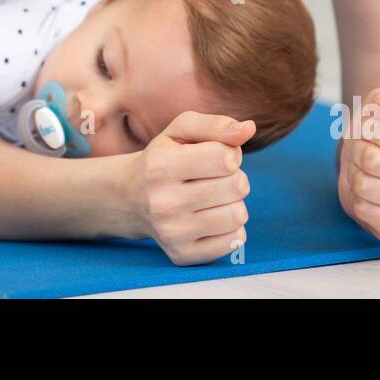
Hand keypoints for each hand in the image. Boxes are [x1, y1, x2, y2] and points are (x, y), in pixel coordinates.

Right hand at [123, 111, 254, 265]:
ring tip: (214, 197)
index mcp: (161, 165)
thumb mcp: (181, 131)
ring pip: (238, 215)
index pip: (226, 158)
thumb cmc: (165, 157)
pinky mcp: (182, 255)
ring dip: (234, 203)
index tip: (218, 156)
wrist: (131, 197)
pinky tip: (211, 217)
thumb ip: (216, 125)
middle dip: (235, 177)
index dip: (231, 154)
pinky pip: (235, 240)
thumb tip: (248, 129)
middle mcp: (163, 202)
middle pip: (236, 186)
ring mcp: (172, 232)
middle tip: (216, 178)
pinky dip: (231, 227)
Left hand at [336, 86, 379, 241]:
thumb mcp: (379, 106)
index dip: (364, 131)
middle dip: (357, 153)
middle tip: (366, 154)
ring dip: (356, 176)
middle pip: (370, 159)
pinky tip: (371, 196)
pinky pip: (364, 211)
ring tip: (368, 173)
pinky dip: (357, 201)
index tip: (372, 133)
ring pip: (364, 186)